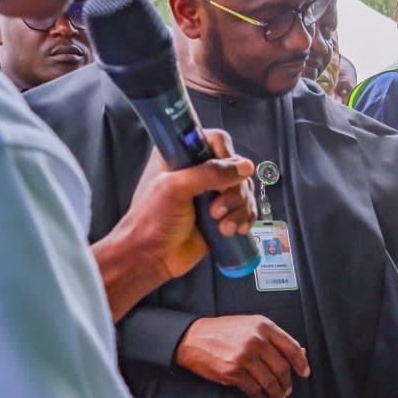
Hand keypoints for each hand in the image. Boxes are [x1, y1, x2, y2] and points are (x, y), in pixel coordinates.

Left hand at [119, 129, 256, 282]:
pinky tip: (232, 229)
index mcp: (181, 154)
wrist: (151, 257)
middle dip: (233, 192)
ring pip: (244, 190)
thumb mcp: (176, 188)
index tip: (225, 176)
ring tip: (222, 225)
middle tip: (217, 210)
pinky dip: (244, 219)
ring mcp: (211, 193)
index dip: (226, 157)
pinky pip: (246, 209)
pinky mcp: (222, 213)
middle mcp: (198, 170)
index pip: (217, 141)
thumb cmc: (152, 220)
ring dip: (239, 209)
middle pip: (236, 168)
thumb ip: (209, 173)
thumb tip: (245, 167)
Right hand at [175, 315, 309, 397]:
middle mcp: (255, 340)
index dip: (301, 363)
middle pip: (282, 367)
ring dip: (277, 393)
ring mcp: (244, 357)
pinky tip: (261, 397)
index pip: (291, 347)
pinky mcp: (232, 372)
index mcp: (263, 326)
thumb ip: (273, 338)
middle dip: (288, 383)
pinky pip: (253, 389)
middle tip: (288, 390)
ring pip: (270, 381)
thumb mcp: (250, 325)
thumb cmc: (222, 331)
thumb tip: (299, 352)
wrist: (192, 337)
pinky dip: (260, 396)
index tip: (304, 372)